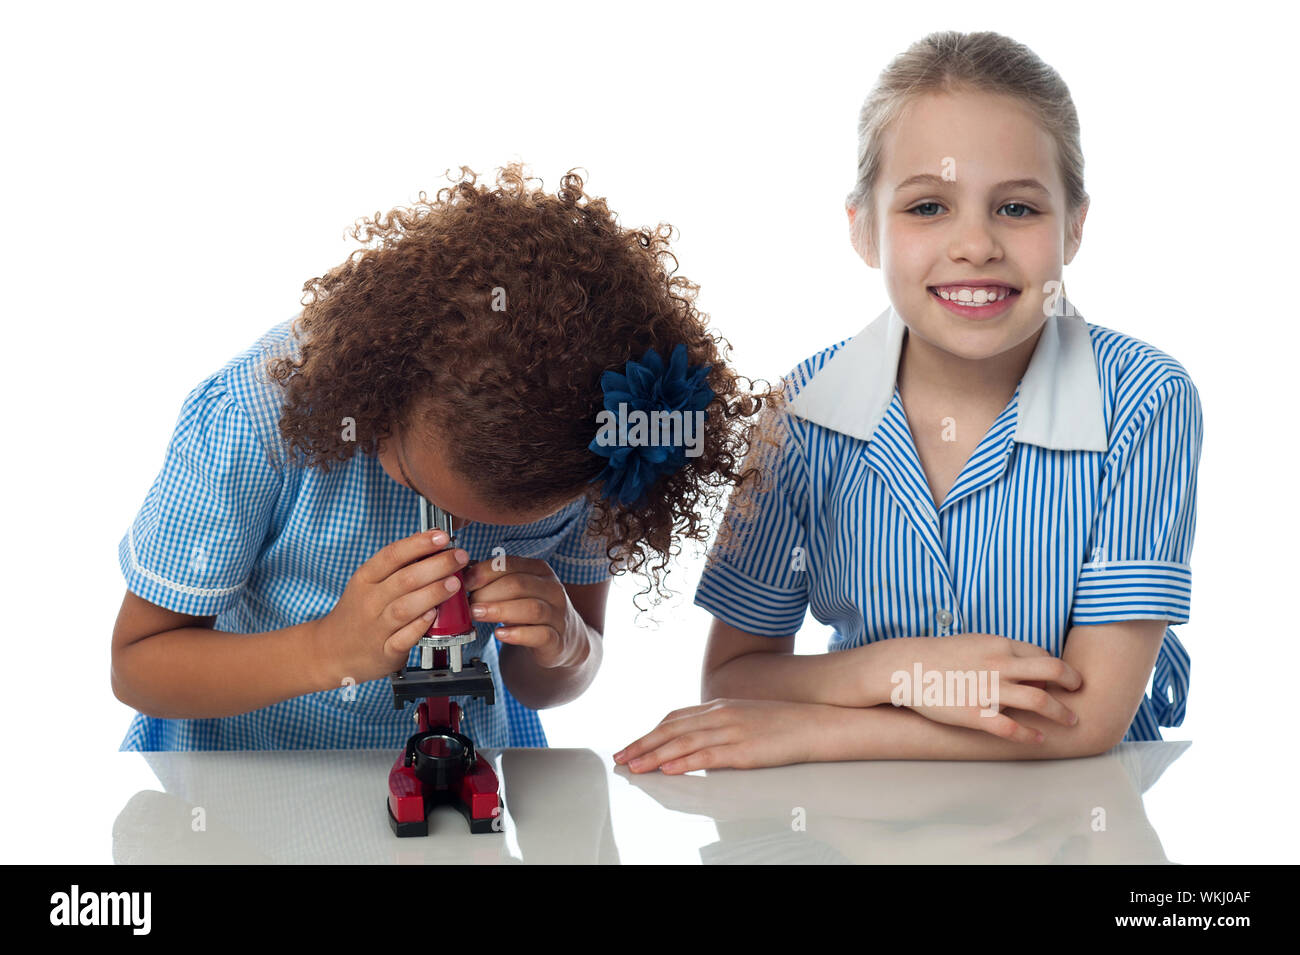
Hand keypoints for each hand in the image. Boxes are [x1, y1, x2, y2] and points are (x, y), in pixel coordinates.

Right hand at [312, 529, 469, 684]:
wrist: (332, 650)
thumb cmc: (358, 612)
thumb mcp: (368, 582)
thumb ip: (396, 564)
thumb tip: (425, 538)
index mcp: (365, 579)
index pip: (393, 555)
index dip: (419, 543)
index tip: (442, 536)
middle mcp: (370, 601)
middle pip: (405, 579)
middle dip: (437, 565)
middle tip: (459, 557)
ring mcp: (377, 627)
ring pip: (405, 607)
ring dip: (432, 593)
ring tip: (455, 584)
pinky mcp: (385, 650)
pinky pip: (404, 638)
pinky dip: (419, 627)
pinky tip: (434, 616)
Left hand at [463, 556, 589, 668]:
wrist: (562, 640)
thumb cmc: (532, 611)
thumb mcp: (516, 591)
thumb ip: (493, 580)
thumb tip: (463, 573)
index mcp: (540, 571)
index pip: (510, 564)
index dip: (484, 572)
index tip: (464, 582)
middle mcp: (552, 589)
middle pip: (519, 585)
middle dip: (488, 592)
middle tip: (468, 602)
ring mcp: (558, 615)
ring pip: (531, 608)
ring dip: (500, 610)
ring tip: (478, 614)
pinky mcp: (557, 639)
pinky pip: (540, 635)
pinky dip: (518, 634)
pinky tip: (500, 634)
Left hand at [613, 699, 828, 773]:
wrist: (815, 723)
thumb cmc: (782, 724)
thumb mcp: (744, 716)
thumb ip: (719, 724)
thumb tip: (696, 740)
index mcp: (718, 706)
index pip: (673, 718)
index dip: (649, 732)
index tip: (630, 745)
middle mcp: (719, 715)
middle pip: (671, 730)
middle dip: (642, 745)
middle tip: (620, 758)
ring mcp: (731, 731)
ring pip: (683, 743)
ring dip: (654, 756)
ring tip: (635, 767)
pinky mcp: (743, 750)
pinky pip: (707, 756)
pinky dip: (684, 763)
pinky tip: (668, 770)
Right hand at [877, 632, 1082, 742]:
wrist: (905, 666)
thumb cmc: (937, 655)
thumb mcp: (973, 643)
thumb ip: (1000, 653)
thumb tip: (1023, 667)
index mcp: (999, 646)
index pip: (1043, 656)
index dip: (1056, 668)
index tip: (1060, 679)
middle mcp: (1000, 666)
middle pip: (1053, 671)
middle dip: (1073, 683)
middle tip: (1079, 692)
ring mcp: (989, 690)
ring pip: (1039, 701)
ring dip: (1061, 713)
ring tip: (1072, 720)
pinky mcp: (974, 714)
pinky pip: (1011, 728)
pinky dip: (1030, 735)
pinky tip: (1038, 739)